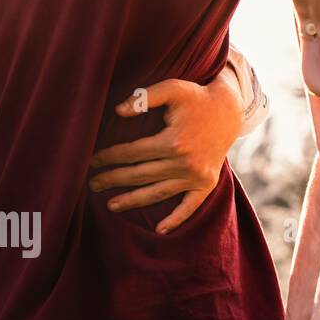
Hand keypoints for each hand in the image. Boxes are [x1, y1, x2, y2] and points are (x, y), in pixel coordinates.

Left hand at [87, 73, 243, 234]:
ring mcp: (198, 177)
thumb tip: (118, 111)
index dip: (108, 156)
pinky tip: (159, 230)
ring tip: (110, 205)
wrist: (229, 110)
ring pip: (158, 193)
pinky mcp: (208, 184)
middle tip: (91, 184)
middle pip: (140, 175)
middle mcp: (185, 164)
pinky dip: (176, 219)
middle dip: (112, 179)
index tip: (90, 160)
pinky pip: (190, 206)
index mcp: (173, 142)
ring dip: (133, 200)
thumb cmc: (195, 97)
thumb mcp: (171, 88)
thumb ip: (144, 98)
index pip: (131, 153)